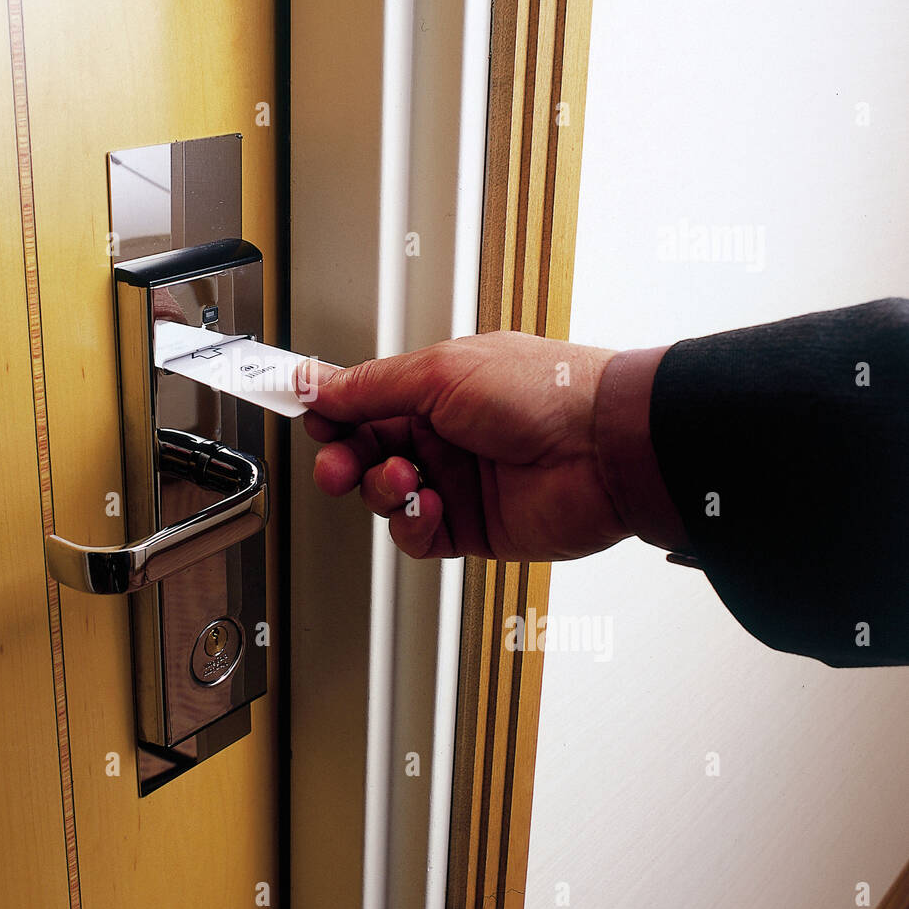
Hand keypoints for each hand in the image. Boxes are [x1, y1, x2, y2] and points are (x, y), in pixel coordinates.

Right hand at [300, 333, 629, 561]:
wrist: (608, 448)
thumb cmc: (546, 392)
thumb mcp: (441, 373)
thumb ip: (371, 386)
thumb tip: (318, 384)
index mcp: (435, 387)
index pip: (362, 400)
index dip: (329, 410)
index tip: (301, 413)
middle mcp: (443, 434)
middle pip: (364, 452)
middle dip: (343, 458)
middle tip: (337, 463)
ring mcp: (457, 482)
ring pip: (384, 497)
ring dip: (382, 489)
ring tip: (405, 479)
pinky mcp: (472, 528)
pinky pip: (417, 536)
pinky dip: (413, 525)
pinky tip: (431, 508)